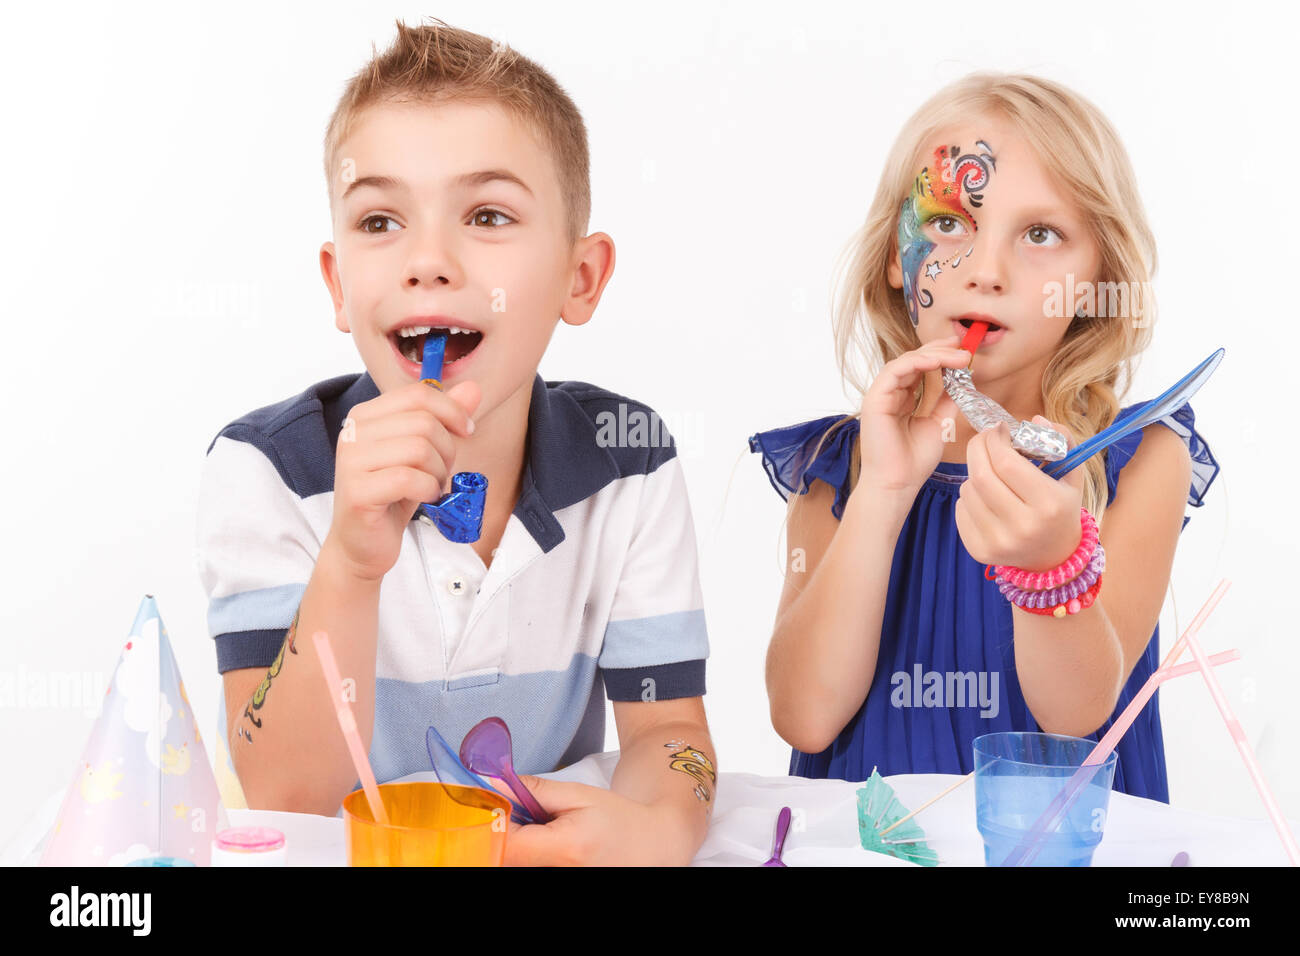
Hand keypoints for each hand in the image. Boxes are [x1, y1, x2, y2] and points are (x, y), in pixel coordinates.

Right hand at [325, 379, 479, 581]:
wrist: (363, 544)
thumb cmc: (394, 495)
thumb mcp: (425, 452)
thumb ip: (445, 419)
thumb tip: (473, 389)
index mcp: (366, 415)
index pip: (419, 394)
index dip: (452, 411)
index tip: (466, 432)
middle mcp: (353, 431)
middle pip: (424, 422)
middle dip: (447, 449)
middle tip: (441, 472)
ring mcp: (351, 460)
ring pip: (420, 449)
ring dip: (438, 472)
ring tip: (430, 486)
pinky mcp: (357, 491)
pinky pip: (409, 479)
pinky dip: (428, 490)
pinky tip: (423, 498)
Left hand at [501, 775, 692, 865]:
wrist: (652, 847)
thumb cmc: (618, 819)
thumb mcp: (578, 795)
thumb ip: (534, 791)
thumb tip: (493, 782)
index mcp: (564, 850)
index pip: (504, 844)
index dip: (494, 823)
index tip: (500, 805)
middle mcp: (558, 875)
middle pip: (504, 859)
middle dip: (504, 834)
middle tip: (522, 817)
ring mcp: (560, 884)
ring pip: (514, 864)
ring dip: (516, 846)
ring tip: (541, 831)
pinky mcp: (557, 887)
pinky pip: (527, 869)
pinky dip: (528, 855)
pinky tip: (546, 845)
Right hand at [856, 335, 974, 498]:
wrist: (898, 484)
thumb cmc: (914, 461)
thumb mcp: (940, 423)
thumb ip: (947, 400)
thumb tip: (963, 379)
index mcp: (902, 399)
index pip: (920, 369)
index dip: (941, 357)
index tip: (965, 354)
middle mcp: (889, 394)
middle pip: (912, 360)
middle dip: (939, 350)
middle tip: (963, 348)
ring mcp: (880, 395)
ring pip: (904, 361)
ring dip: (932, 354)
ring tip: (957, 355)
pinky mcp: (875, 399)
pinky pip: (895, 371)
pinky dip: (917, 362)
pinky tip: (937, 361)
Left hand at [955, 415, 1086, 570]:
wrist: (1054, 556)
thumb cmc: (1061, 507)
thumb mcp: (1071, 473)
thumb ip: (1061, 440)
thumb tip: (1035, 419)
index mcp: (1049, 505)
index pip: (1006, 463)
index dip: (996, 439)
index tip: (998, 429)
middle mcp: (1023, 527)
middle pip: (981, 475)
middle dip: (978, 447)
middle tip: (985, 438)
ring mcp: (999, 542)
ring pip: (967, 490)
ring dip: (975, 473)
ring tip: (992, 473)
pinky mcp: (980, 551)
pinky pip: (960, 509)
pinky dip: (969, 496)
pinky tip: (986, 498)